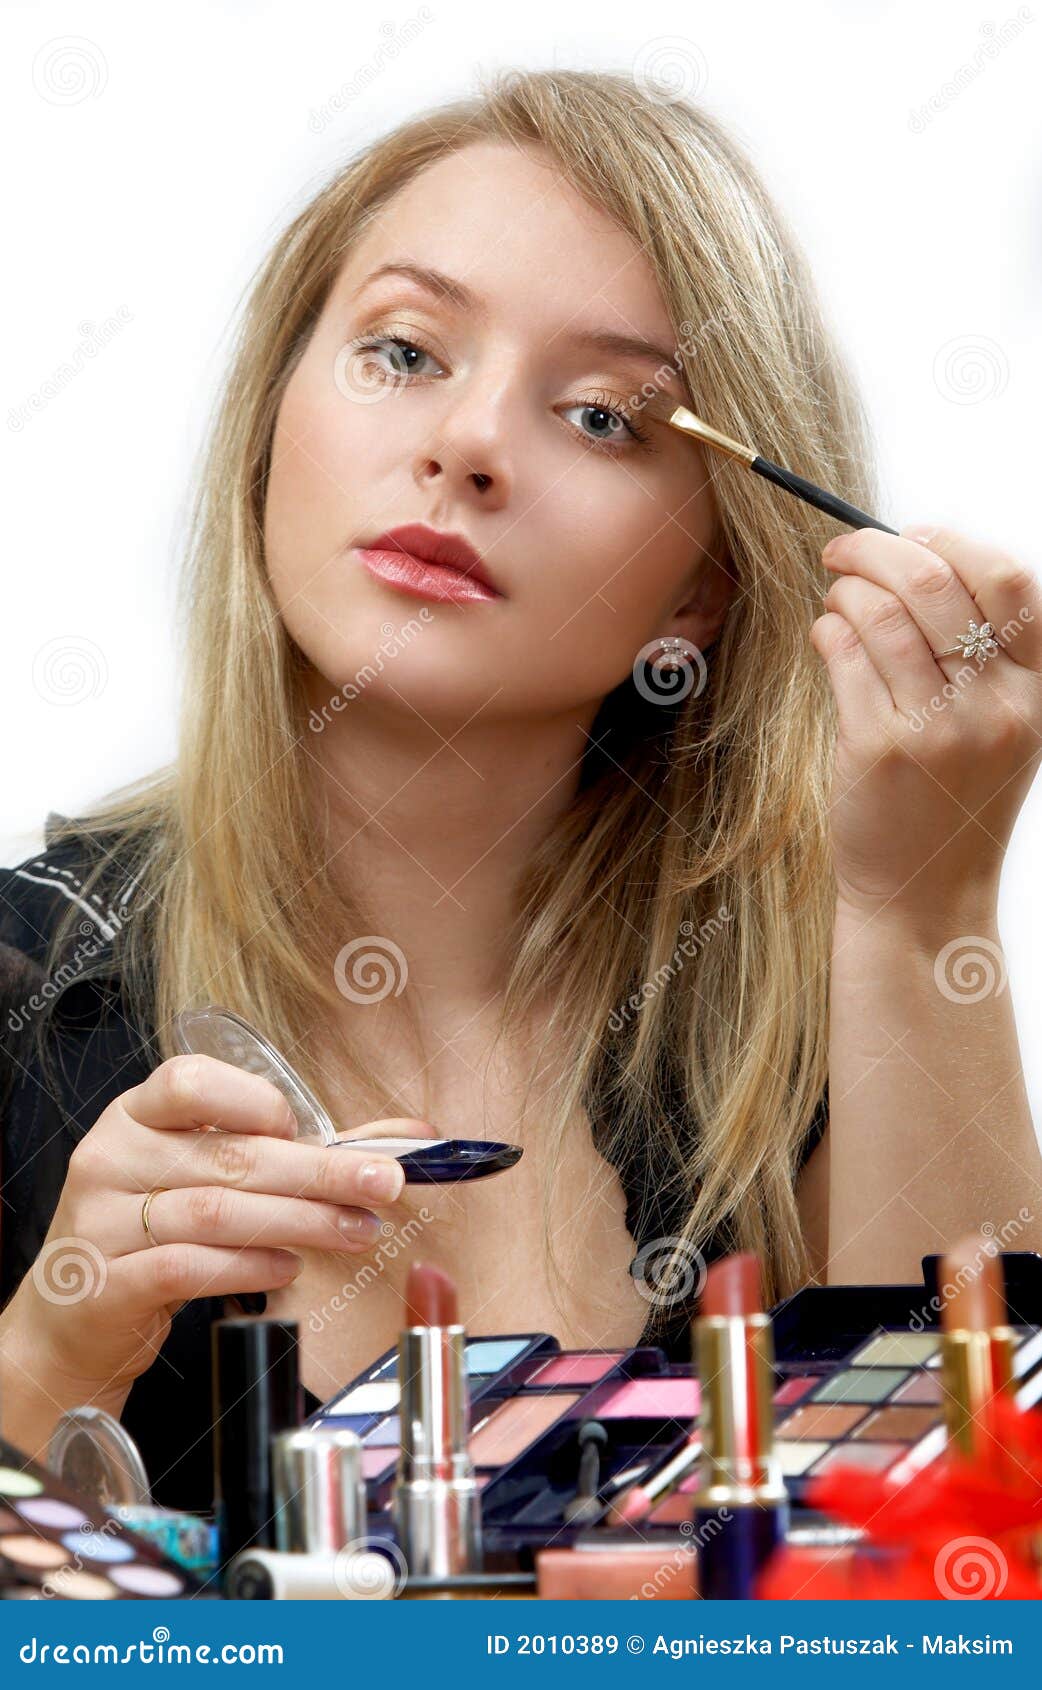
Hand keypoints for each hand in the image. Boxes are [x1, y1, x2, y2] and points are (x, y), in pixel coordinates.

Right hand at [0, 1053, 407, 1409]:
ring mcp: (100, 1222)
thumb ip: (296, 1151)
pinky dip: (249, 1266)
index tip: (313, 1131)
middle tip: (383, 1184)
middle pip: (228, 1156)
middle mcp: (112, 1158)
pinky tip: (289, 1267)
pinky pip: (188, 1268)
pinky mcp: (104, 1285)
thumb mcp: (205, 1176)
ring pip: (215, 1212)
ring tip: (355, 1230)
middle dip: (319, 1171)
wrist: (71, 1319)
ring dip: (299, 1221)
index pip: (190, 1081)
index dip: (258, 1101)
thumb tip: (408, 1136)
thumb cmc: (153, 1235)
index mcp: (136, 1116)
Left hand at [809, 524, 1041, 921]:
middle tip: (844, 549)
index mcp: (1036, 692)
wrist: (926, 896)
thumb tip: (921, 560)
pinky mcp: (878, 749)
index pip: (1009, 581)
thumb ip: (985, 656)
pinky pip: (845, 655)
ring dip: (846, 588)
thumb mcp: (1002, 729)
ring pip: (882, 613)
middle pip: (937, 584)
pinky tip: (826, 635)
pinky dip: (827, 629)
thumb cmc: (953, 800)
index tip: (913, 535)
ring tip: (836, 599)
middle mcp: (995, 707)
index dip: (954, 542)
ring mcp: (938, 729)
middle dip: (878, 549)